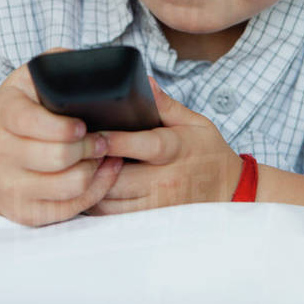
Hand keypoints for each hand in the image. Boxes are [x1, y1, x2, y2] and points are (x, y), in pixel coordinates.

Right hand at [0, 48, 124, 226]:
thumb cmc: (9, 115)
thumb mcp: (23, 81)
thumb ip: (54, 63)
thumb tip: (86, 61)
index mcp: (4, 114)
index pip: (35, 122)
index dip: (66, 127)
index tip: (82, 124)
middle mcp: (0, 152)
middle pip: (61, 156)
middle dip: (92, 146)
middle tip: (102, 138)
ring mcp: (9, 186)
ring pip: (71, 185)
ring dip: (96, 169)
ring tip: (101, 155)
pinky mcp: (22, 212)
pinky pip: (70, 208)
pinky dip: (93, 190)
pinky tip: (99, 173)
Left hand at [84, 77, 242, 215]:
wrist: (230, 191)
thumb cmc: (208, 152)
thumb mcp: (194, 122)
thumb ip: (165, 105)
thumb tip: (145, 83)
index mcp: (175, 150)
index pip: (143, 145)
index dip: (115, 140)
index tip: (93, 133)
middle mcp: (164, 180)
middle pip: (117, 178)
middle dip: (91, 165)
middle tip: (73, 151)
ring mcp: (156, 205)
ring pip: (110, 202)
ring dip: (89, 186)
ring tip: (78, 169)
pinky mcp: (150, 220)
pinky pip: (114, 217)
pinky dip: (98, 204)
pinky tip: (90, 188)